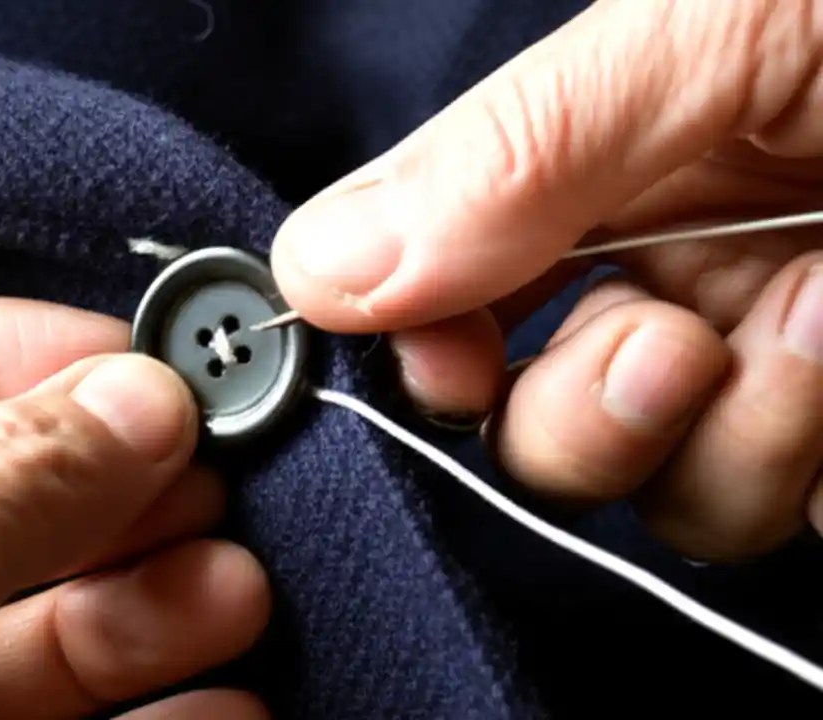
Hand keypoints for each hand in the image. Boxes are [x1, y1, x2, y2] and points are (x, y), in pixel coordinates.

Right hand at [271, 0, 822, 560]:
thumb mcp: (704, 35)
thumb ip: (513, 153)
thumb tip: (314, 268)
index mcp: (598, 173)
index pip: (441, 297)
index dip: (423, 354)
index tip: (453, 364)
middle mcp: (665, 278)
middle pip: (531, 434)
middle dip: (577, 422)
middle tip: (668, 346)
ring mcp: (760, 370)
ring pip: (657, 499)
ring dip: (719, 440)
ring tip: (815, 322)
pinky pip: (776, 524)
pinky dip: (808, 476)